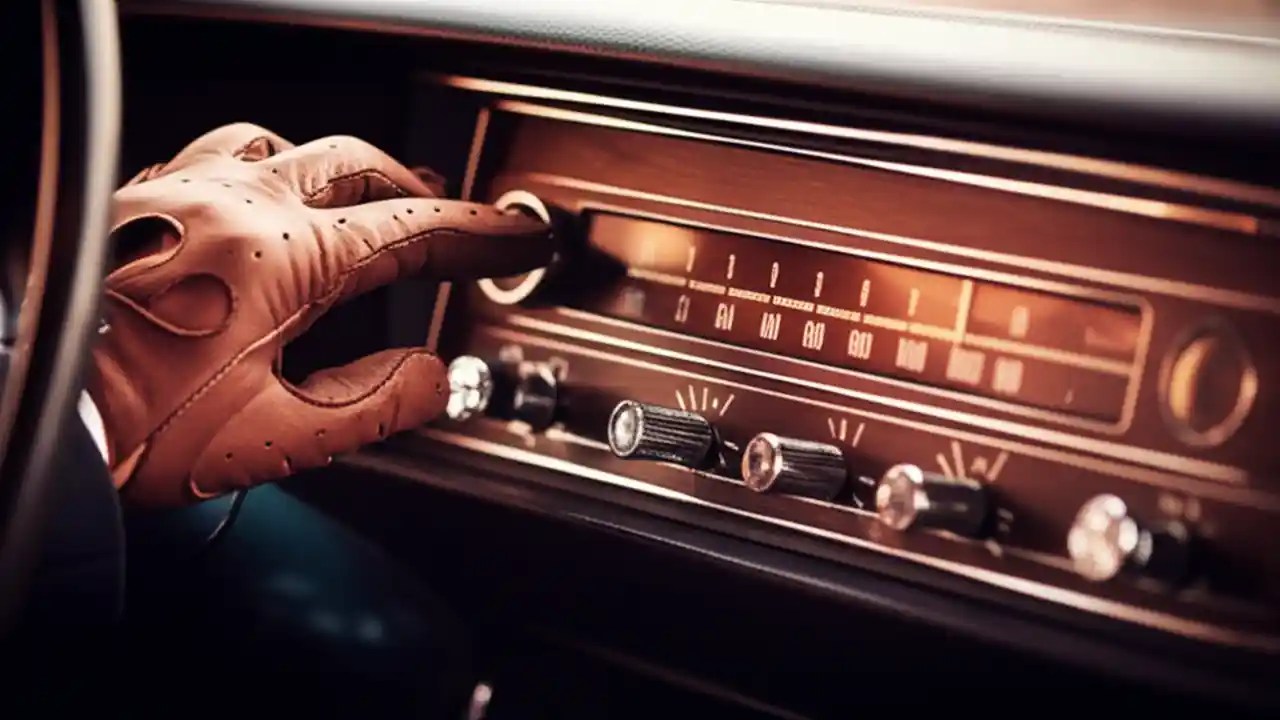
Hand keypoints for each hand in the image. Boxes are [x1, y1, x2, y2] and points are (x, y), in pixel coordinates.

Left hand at [89, 124, 552, 505]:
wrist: (22, 409)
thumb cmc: (123, 425)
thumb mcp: (271, 438)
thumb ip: (370, 407)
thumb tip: (431, 378)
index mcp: (280, 258)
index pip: (411, 232)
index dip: (478, 235)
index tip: (516, 237)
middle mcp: (232, 206)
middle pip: (354, 164)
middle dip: (415, 190)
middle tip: (449, 221)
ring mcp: (178, 194)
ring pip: (283, 145)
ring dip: (338, 170)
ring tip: (362, 198)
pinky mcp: (136, 202)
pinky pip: (217, 157)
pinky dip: (268, 172)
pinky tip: (264, 201)